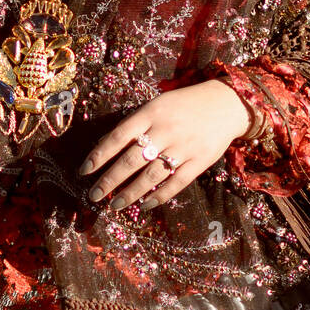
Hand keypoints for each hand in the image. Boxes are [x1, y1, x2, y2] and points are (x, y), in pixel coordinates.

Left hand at [79, 79, 251, 211]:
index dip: (99, 155)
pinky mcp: (199, 161)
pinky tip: (144, 205)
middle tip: (94, 195)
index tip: (84, 171)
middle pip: (131, 160)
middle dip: (109, 180)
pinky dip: (158, 197)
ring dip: (130, 194)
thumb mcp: (157, 105)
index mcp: (151, 112)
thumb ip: (136, 123)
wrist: (225, 103)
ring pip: (150, 176)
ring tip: (114, 205)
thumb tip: (106, 147)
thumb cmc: (183, 105)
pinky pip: (175, 184)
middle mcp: (165, 130)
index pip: (118, 136)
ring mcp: (183, 147)